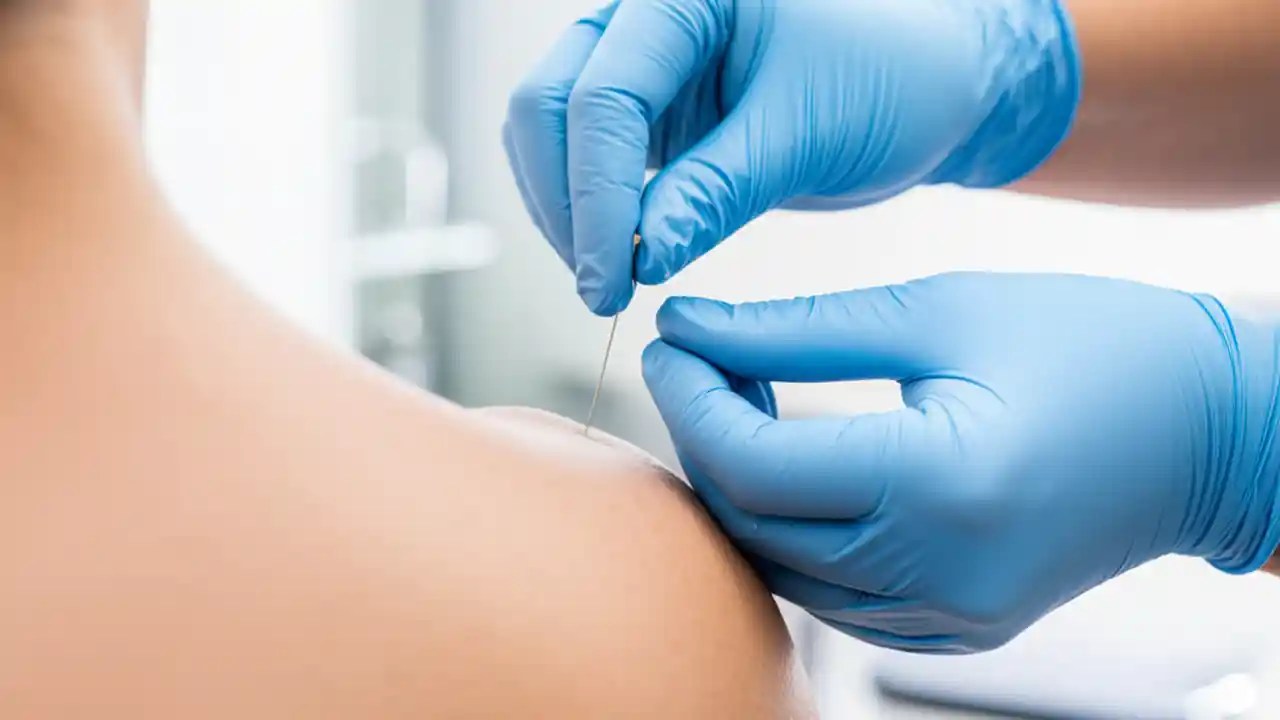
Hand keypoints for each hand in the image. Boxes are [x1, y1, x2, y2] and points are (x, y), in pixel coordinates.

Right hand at [504, 0, 1079, 314]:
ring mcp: (639, 58)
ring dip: (565, 211)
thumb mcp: (808, 136)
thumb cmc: (895, 81)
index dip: (596, 198)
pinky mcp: (648, 107)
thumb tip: (637, 259)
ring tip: (612, 280)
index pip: (605, 96)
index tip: (611, 281)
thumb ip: (715, 192)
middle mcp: (648, 13)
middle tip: (604, 290)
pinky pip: (583, 156)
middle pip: (549, 104)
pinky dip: (586, 208)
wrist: (932, 87)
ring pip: (548, 131)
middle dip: (567, 204)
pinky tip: (619, 254)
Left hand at [642, 273, 1279, 652]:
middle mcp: (939, 573)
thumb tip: (694, 328)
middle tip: (700, 360)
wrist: (1210, 430)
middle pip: (754, 523)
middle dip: (703, 437)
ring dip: (741, 487)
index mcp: (940, 484)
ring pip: (782, 567)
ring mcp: (948, 615)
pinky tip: (796, 463)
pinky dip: (792, 531)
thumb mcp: (938, 312)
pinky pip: (832, 594)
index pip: (754, 464)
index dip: (690, 398)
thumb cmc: (1094, 345)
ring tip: (745, 401)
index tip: (671, 341)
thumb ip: (798, 330)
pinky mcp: (955, 626)